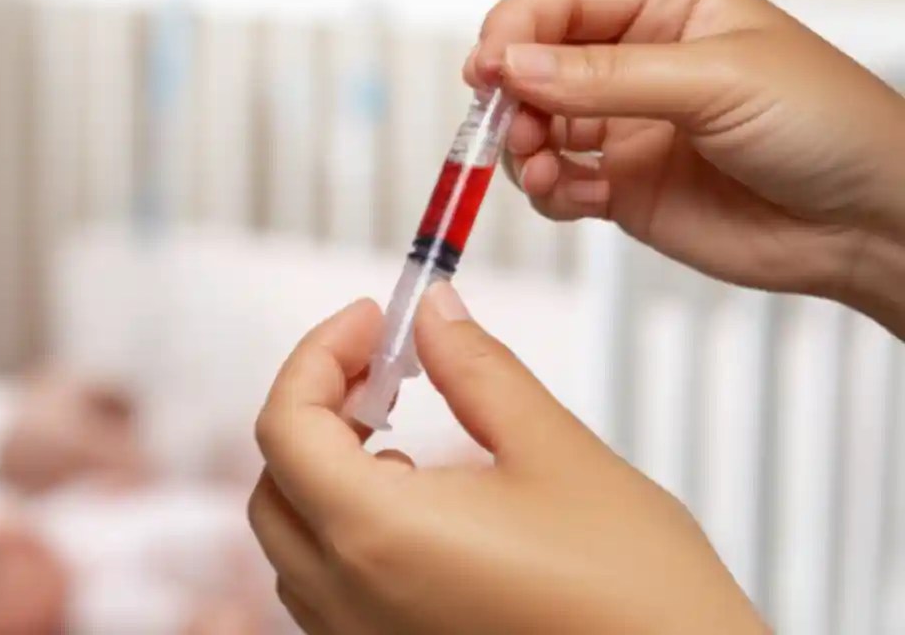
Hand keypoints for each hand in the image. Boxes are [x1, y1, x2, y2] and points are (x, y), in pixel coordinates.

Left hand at [248, 284, 769, 634]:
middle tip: (381, 369)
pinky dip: (346, 531)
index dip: (319, 355)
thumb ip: (477, 370)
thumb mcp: (556, 453)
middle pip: (277, 480)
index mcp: (376, 536)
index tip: (368, 321)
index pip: (286, 424)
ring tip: (401, 435)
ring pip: (294, 540)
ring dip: (327, 471)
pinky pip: (326, 590)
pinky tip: (417, 507)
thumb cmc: (638, 598)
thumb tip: (433, 314)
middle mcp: (349, 600)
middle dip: (318, 408)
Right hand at [466, 0, 904, 336]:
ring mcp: (627, 128)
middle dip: (511, 95)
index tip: (489, 67)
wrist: (866, 225)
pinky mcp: (622, 189)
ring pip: (536, 127)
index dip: (517, 27)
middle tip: (506, 128)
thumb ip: (606, 76)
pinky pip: (557, 184)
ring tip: (542, 169)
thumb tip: (514, 65)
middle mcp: (637, 63)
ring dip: (523, 149)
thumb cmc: (826, 126)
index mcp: (667, 7)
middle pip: (536, 63)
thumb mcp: (716, 80)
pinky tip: (575, 196)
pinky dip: (549, 192)